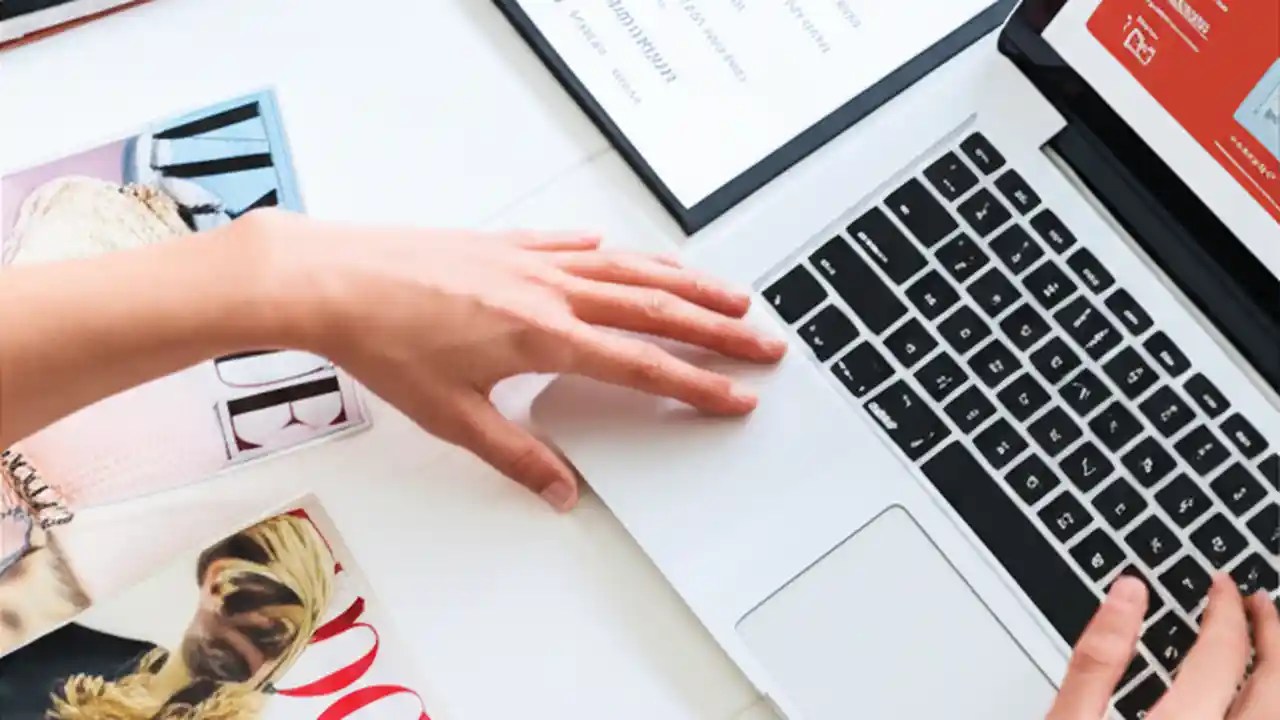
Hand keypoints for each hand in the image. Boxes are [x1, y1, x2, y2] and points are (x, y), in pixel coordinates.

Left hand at [252, 210, 786, 510]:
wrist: (334, 279)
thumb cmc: (384, 341)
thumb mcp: (452, 417)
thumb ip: (517, 456)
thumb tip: (561, 491)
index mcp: (544, 337)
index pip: (642, 366)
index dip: (697, 384)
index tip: (738, 394)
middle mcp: (549, 291)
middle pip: (655, 308)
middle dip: (717, 328)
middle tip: (764, 339)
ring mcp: (531, 260)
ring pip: (627, 268)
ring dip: (683, 281)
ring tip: (724, 293)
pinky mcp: (505, 243)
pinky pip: (573, 243)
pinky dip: (608, 250)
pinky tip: (617, 250)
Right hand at [1046, 573, 1278, 718]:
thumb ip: (1097, 660)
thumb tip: (1127, 593)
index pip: (1223, 655)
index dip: (1227, 610)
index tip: (1222, 584)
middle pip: (1274, 688)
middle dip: (1272, 636)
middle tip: (1259, 603)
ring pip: (1278, 715)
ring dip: (1278, 674)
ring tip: (1267, 646)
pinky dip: (1268, 705)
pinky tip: (1254, 697)